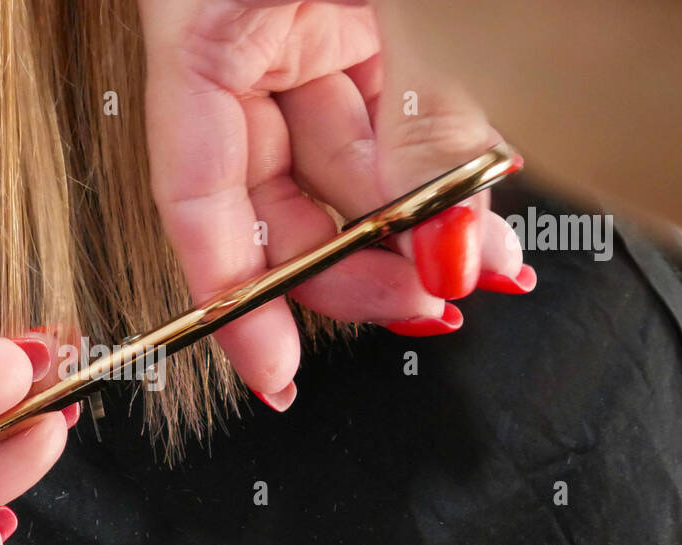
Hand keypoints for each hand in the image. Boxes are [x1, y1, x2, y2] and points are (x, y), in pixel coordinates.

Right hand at [140, 0, 531, 409]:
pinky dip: (436, 170)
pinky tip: (477, 207)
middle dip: (353, 265)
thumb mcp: (417, 5)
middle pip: (274, 197)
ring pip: (345, 168)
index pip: (196, 191)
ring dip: (415, 225)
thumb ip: (425, 123)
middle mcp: (249, 38)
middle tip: (425, 301)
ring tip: (486, 257)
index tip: (275, 371)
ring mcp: (309, 30)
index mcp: (206, 23)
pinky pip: (392, 122)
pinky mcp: (367, 21)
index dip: (233, 297)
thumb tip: (450, 249)